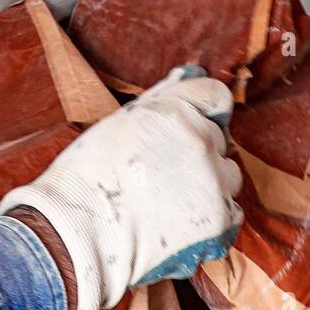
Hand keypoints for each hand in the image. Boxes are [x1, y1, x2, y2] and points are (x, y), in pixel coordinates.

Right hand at [0, 67, 243, 309]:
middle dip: (198, 154)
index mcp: (175, 111)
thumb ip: (160, 100)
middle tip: (165, 177)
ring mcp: (213, 183)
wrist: (79, 235)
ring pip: (228, 178)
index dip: (201, 113)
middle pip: (219, 140)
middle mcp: (201, 142)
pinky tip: (182, 226)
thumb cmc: (86, 180)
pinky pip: (230, 215)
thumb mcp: (119, 124)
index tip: (186, 130)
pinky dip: (212, 220)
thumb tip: (188, 74)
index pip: (215, 97)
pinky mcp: (217, 223)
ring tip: (173, 205)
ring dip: (209, 186)